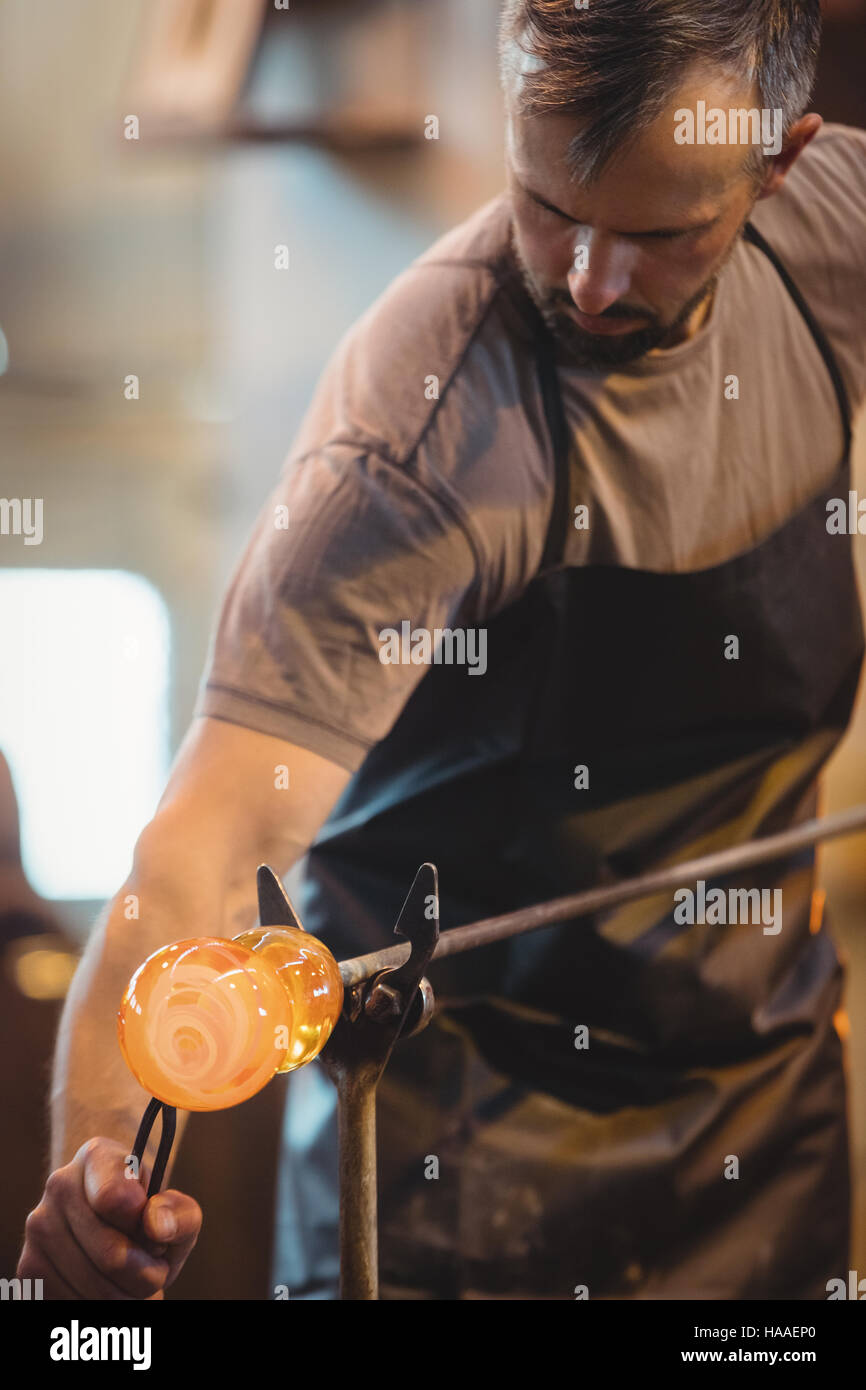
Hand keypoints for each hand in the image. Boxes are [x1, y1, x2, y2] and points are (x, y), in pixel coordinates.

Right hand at [17, 1136, 201, 1298]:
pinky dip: (100, 1307)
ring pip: (94, 1287)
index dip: (143, 1226)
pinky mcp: (28, 1266)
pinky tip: (107, 1286)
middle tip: (153, 1266)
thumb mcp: (175, 1210)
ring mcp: (38, 1227)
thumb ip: (180, 1213)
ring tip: (132, 1277)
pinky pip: (73, 1303)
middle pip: (111, 1255)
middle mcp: (60, 1185)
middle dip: (146, 1274)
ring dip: (126, 1295)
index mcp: (98, 1157)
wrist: (114, 1230)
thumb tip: (156, 1226)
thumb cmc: (148, 1217)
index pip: (115, 1198)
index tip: (152, 1231)